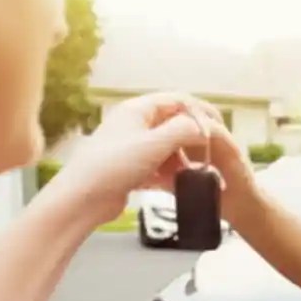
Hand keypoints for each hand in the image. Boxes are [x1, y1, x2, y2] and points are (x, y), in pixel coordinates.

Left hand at [44, 92, 224, 224]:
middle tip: (213, 153)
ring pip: (169, 148)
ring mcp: (133, 148)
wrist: (81, 200)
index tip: (219, 127)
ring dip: (185, 160)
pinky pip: (161, 167)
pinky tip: (182, 186)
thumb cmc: (113, 166)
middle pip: (175, 125)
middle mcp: (135, 125)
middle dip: (194, 139)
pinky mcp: (132, 169)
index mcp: (137, 110)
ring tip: (199, 174)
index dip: (201, 111)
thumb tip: (205, 128)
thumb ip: (184, 131)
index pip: (178, 100)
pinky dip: (173, 175)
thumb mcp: (154, 144)